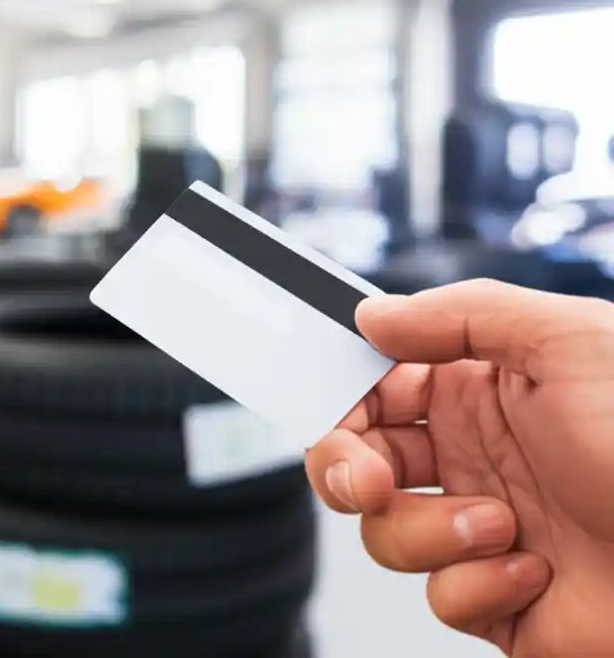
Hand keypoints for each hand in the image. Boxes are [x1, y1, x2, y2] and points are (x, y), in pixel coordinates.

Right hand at [305, 280, 613, 655]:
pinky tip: (538, 572)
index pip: (374, 389)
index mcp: (480, 391)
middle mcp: (473, 458)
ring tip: (506, 527)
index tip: (338, 414)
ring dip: (435, 535)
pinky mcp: (496, 597)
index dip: (342, 402)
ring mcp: (480, 529)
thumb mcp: (573, 342)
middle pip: (357, 463)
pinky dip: (481, 587)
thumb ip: (464, 314)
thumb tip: (375, 314)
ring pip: (386, 534)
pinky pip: (440, 597)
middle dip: (346, 474)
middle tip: (367, 482)